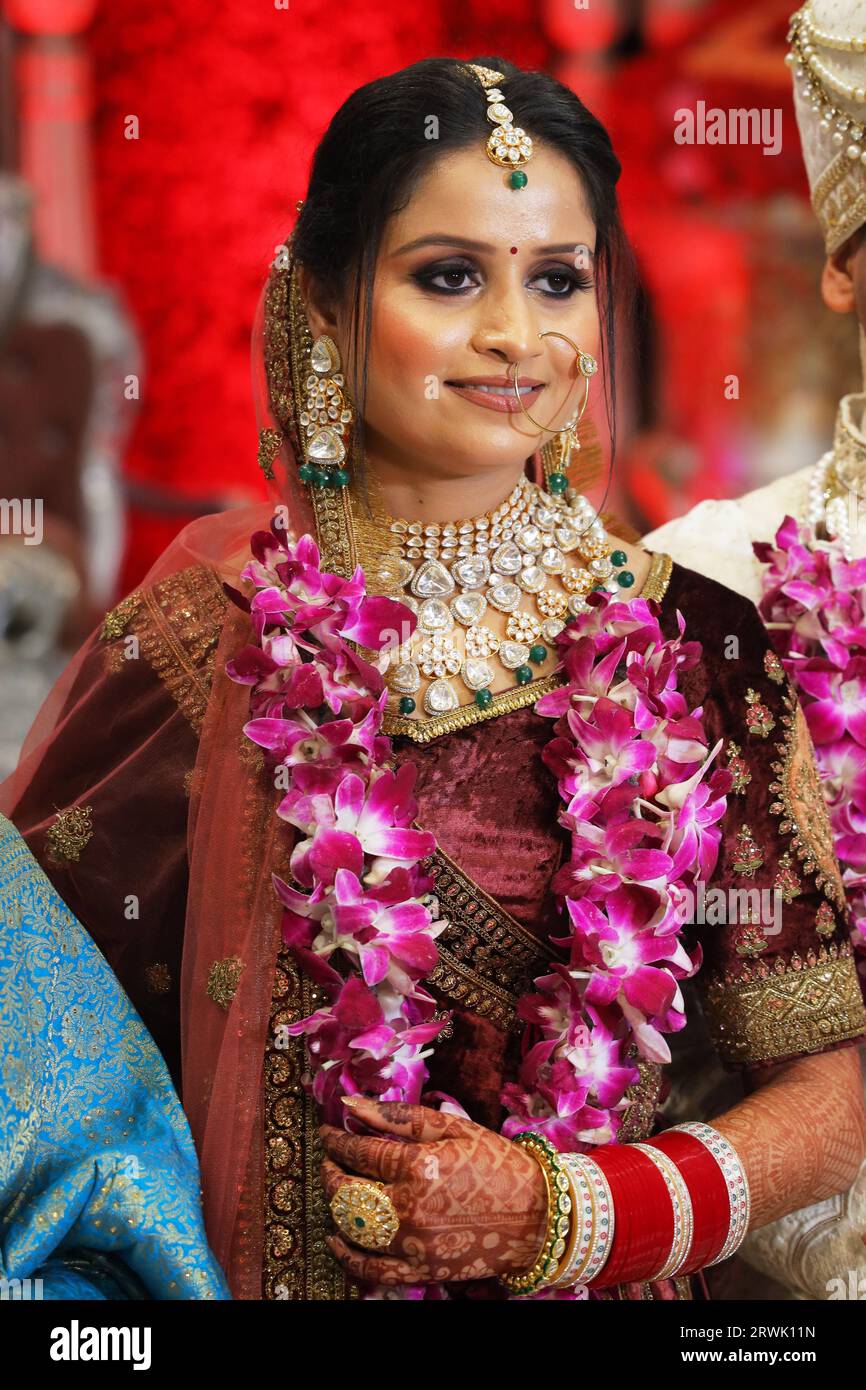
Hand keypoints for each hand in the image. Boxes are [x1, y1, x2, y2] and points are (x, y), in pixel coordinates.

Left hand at [319, 1098, 548, 1285]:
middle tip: (329, 1157)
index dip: (337, 1141)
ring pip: (352, 1227)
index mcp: (420, 1166)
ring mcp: (413, 1244)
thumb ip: (399, 1117)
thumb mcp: (452, 1128)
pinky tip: (336, 1239)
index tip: (328, 1132)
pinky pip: (369, 1269)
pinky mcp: (420, 1271)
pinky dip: (346, 1256)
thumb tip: (350, 1104)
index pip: (360, 1152)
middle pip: (347, 1191)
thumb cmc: (498, 1164)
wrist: (539, 1215)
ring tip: (334, 1188)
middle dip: (330, 1170)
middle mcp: (410, 1207)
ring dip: (334, 1206)